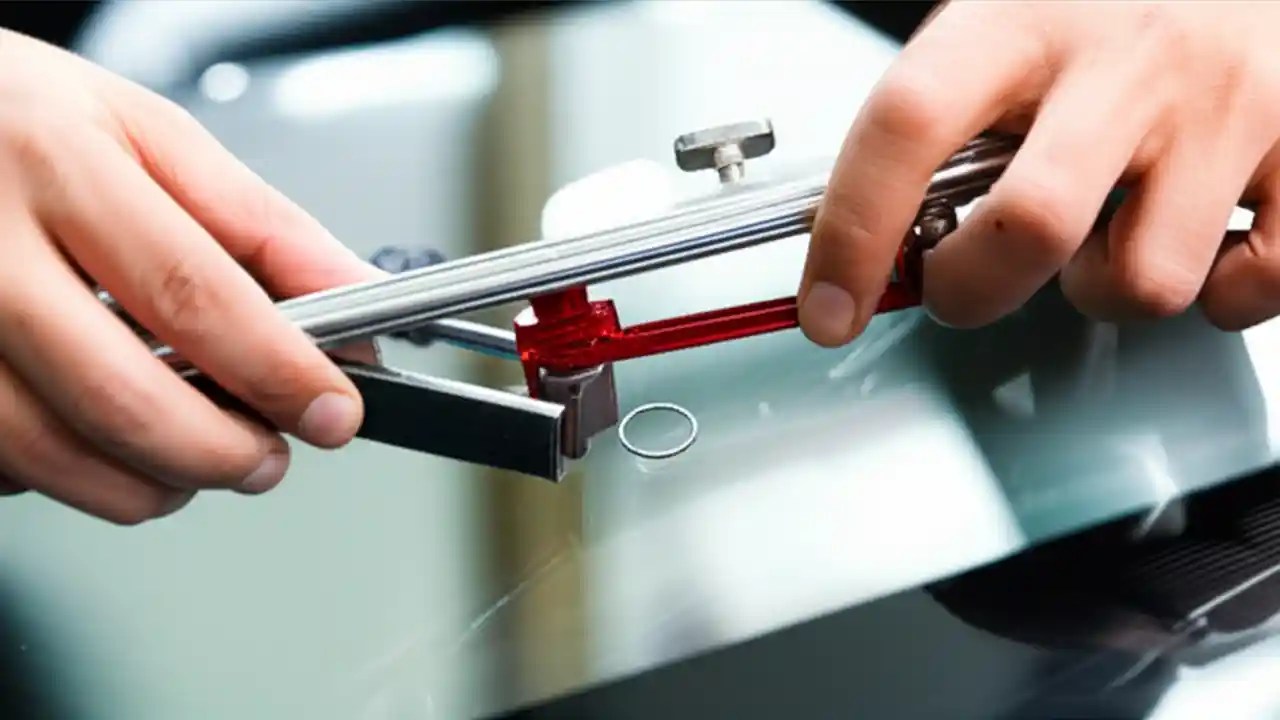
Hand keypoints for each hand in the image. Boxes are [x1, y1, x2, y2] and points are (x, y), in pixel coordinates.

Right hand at [0, 30, 380, 523]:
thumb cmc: (19, 121)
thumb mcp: (149, 136)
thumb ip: (260, 224)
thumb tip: (355, 292)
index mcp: (56, 164)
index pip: (190, 293)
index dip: (276, 370)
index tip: (330, 411)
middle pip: (121, 396)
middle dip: (221, 452)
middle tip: (267, 456)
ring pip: (52, 454)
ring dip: (149, 482)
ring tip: (198, 455)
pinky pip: (2, 461)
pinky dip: (70, 470)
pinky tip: (103, 435)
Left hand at [798, 0, 1279, 344]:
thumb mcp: (1007, 16)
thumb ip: (948, 112)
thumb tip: (868, 233)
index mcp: (1022, 16)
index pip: (907, 126)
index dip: (852, 233)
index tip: (828, 307)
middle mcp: (1129, 59)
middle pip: (1029, 227)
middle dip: (973, 291)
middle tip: (964, 281)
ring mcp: (1226, 106)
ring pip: (1142, 280)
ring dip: (1102, 287)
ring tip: (1105, 231)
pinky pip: (1251, 288)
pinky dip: (1215, 294)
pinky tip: (1195, 240)